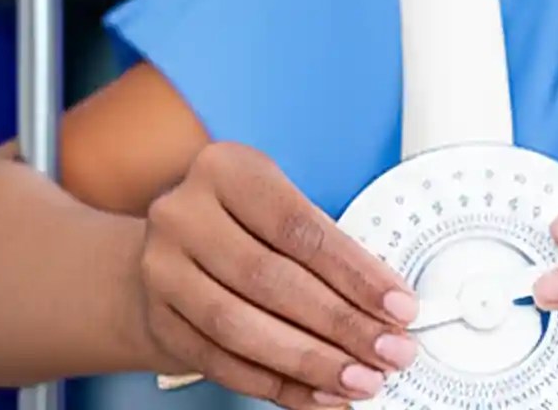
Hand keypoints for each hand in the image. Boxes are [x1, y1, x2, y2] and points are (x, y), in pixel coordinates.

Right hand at [137, 142, 419, 407]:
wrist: (170, 248)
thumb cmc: (243, 225)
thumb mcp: (281, 208)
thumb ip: (328, 248)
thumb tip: (389, 307)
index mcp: (225, 170)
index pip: (299, 228)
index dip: (355, 273)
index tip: (399, 307)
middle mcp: (183, 215)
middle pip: (272, 280)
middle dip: (341, 324)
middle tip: (389, 352)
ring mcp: (161, 269)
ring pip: (241, 328)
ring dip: (310, 362)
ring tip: (360, 380)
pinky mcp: (158, 320)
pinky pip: (221, 362)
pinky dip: (276, 384)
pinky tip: (318, 394)